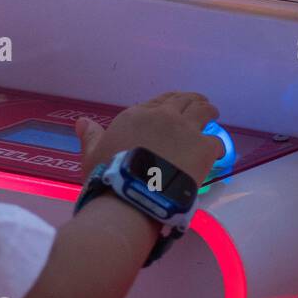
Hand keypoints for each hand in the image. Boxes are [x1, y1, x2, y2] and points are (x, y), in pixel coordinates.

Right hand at [77, 91, 223, 186]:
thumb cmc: (110, 177)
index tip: (172, 109)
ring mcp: (185, 130)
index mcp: (138, 115)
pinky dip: (216, 145)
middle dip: (191, 101)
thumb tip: (81, 122)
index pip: (158, 102)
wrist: (134, 196)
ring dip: (208, 111)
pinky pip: (215, 141)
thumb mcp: (93, 154)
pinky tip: (217, 150)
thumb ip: (91, 136)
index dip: (167, 104)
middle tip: (199, 104)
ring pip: (202, 111)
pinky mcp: (203, 148)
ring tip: (212, 113)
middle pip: (182, 101)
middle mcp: (164, 115)